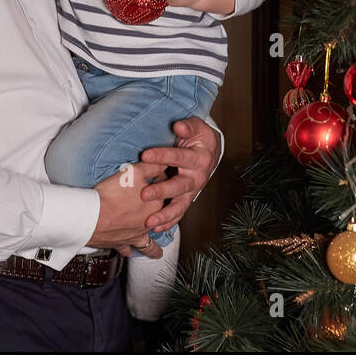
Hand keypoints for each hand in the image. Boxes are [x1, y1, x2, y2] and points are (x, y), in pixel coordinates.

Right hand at [87, 162, 165, 257]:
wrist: (92, 215)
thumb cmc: (112, 194)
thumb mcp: (134, 171)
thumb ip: (152, 166)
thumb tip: (164, 162)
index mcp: (157, 204)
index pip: (166, 191)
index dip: (162, 182)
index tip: (159, 179)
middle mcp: (150, 222)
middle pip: (161, 217)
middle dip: (161, 214)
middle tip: (160, 212)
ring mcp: (136, 235)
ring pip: (149, 243)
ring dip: (154, 247)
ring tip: (157, 251)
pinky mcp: (122, 243)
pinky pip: (128, 250)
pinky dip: (130, 252)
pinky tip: (130, 253)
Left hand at [138, 117, 219, 234]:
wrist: (211, 151)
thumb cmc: (199, 138)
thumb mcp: (197, 127)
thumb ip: (188, 126)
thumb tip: (179, 126)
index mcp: (199, 158)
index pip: (179, 157)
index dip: (162, 155)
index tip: (145, 155)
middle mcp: (197, 177)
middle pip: (179, 186)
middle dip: (162, 191)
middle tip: (144, 194)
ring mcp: (192, 191)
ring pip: (180, 205)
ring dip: (165, 215)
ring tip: (149, 222)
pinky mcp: (187, 198)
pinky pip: (179, 213)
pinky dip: (168, 221)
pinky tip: (155, 228)